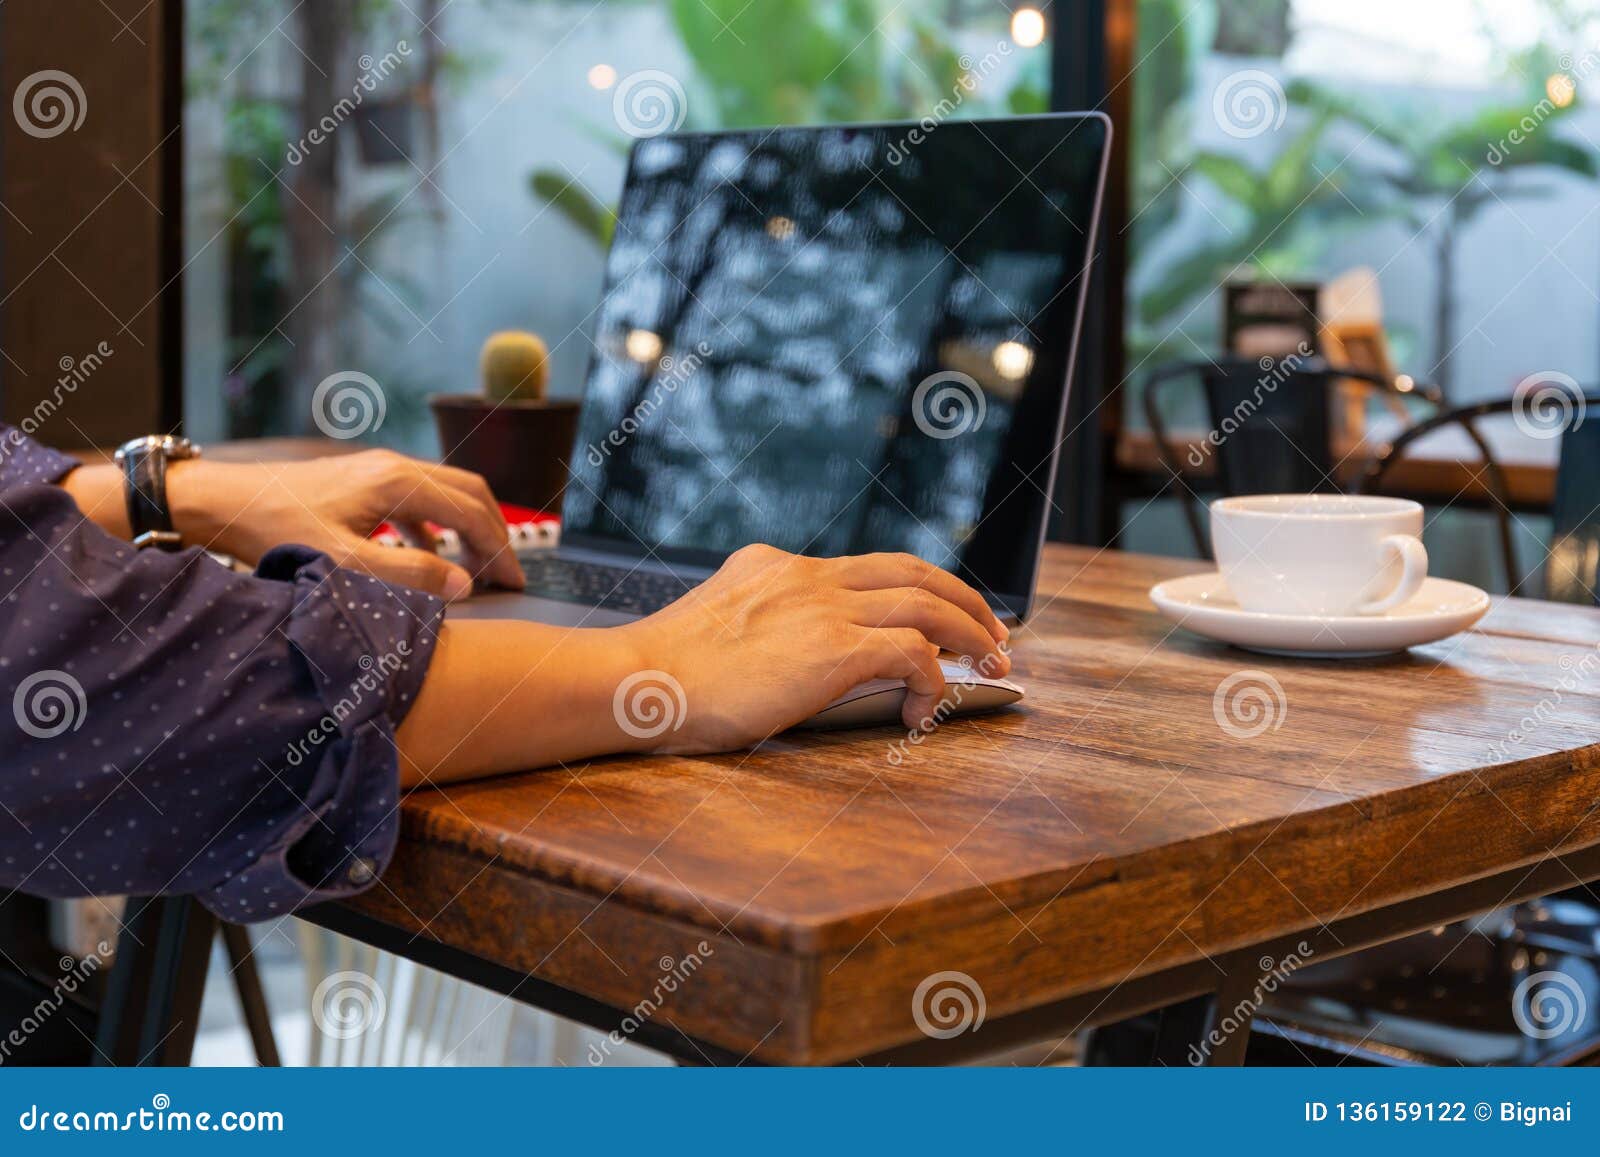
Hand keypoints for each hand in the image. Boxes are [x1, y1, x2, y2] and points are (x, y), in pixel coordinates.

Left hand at [168, 450, 524, 599]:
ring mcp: (378, 469)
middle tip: (509, 574)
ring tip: (475, 569)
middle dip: (494, 533)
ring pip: (445, 493)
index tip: (515, 582)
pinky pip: (418, 500)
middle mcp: (394, 466)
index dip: (499, 549)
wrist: (220, 501)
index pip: (471, 511)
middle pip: (469, 493)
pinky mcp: (362, 480)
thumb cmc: (274, 530)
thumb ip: (408, 574)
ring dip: (467, 529)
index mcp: (397, 481)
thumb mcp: (343, 563)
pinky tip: (427, 557)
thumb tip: (463, 583)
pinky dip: (436, 528)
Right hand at [615, 544, 1009, 750]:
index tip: (940, 610)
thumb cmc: (662, 676)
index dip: (915, 587)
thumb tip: (787, 658)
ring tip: (995, 662)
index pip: (866, 566)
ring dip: (972, 633)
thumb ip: (757, 626)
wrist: (640, 680)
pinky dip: (934, 681)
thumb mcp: (716, 628)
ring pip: (927, 605)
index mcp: (777, 567)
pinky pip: (913, 654)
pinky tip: (924, 712)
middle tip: (993, 630)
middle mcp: (807, 576)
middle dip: (964, 600)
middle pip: (912, 572)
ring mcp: (823, 607)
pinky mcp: (833, 648)